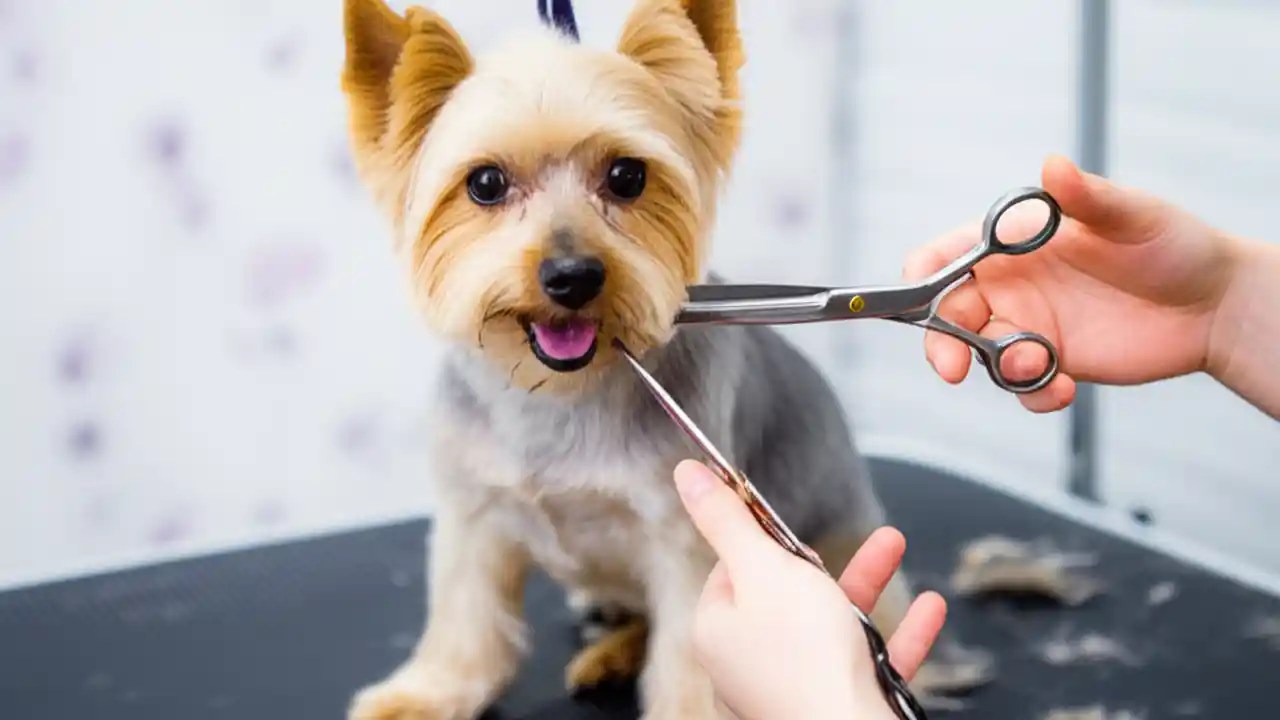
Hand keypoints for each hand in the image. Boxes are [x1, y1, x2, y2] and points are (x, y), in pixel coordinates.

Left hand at [674, 460, 945, 719]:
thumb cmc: (806, 659)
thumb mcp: (765, 567)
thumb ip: (729, 520)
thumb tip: (687, 474)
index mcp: (718, 630)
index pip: (731, 570)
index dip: (763, 542)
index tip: (790, 527)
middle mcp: (749, 664)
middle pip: (786, 595)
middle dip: (827, 561)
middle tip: (840, 532)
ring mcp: (793, 688)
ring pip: (832, 626)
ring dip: (867, 583)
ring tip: (894, 545)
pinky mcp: (835, 704)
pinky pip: (868, 663)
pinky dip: (900, 633)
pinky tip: (930, 609)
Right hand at [904, 154, 1243, 412]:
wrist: (1212, 305)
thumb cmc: (1172, 245)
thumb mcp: (1131, 216)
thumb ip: (1086, 196)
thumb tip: (1052, 165)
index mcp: (1012, 243)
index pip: (945, 255)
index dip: (920, 276)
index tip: (918, 298)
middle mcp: (1011, 285)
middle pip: (947, 315)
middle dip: (941, 343)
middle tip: (953, 367)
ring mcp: (1027, 326)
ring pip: (979, 357)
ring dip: (999, 370)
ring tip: (1043, 367)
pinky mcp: (1050, 363)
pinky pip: (1020, 388)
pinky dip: (1033, 394)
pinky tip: (1065, 387)